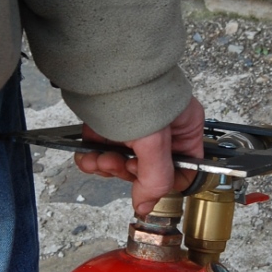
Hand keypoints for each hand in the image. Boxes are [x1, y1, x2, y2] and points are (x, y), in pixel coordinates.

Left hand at [74, 96, 204, 216]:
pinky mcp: (110, 124)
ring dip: (107, 166)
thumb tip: (146, 207)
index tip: (145, 182)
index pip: (182, 171)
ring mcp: (135, 127)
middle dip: (125, 172)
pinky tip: (87, 155)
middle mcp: (161, 129)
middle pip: (146, 171)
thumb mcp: (154, 141)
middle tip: (116, 163)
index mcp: (184, 128)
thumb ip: (155, 179)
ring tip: (99, 158)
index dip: (161, 182)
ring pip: (121, 163)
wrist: (101, 65)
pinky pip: (102, 152)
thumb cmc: (135, 88)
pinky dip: (92, 157)